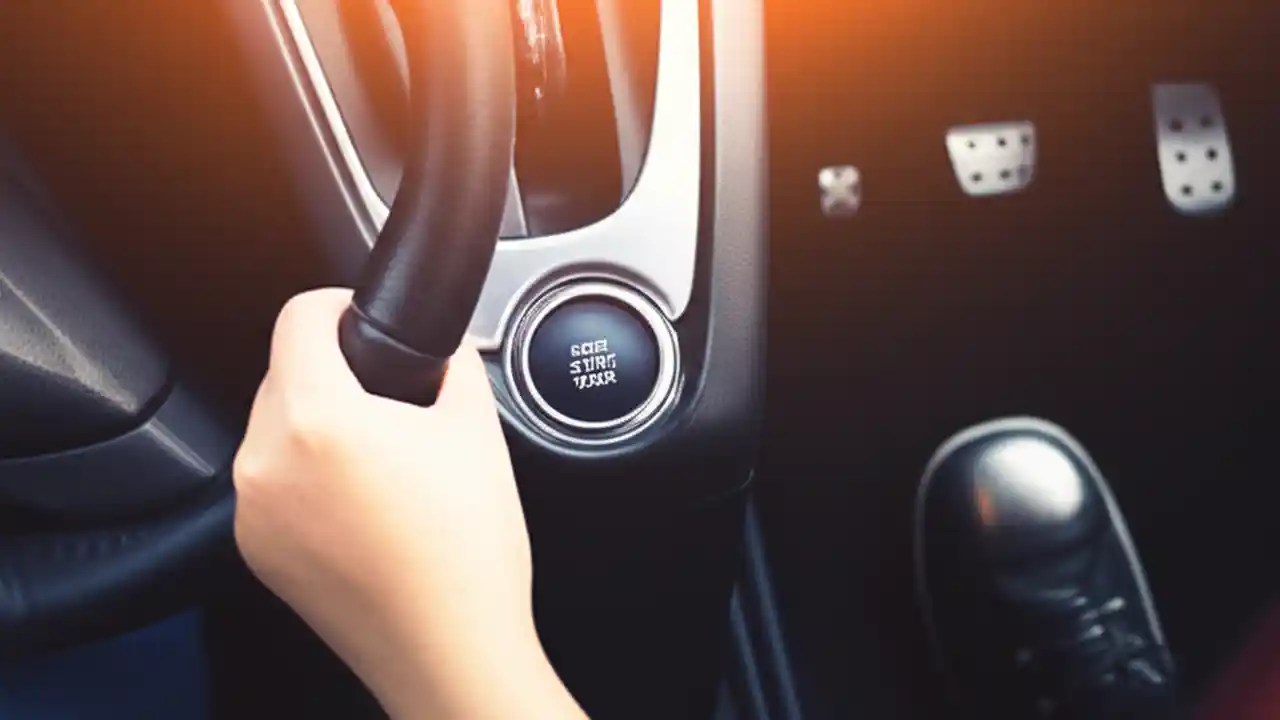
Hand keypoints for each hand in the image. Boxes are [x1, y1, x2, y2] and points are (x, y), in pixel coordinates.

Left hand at [233, 288, 583, 718]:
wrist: (450, 648)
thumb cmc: (466, 553)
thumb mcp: (476, 431)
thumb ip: (453, 366)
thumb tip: (442, 349)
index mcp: (316, 418)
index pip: (298, 319)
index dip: (336, 305)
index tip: (358, 316)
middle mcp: (265, 461)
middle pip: (282, 374)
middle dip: (332, 372)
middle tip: (390, 399)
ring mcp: (254, 512)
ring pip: (273, 429)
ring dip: (316, 424)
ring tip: (380, 458)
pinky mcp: (256, 550)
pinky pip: (271, 482)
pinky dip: (305, 475)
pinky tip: (361, 502)